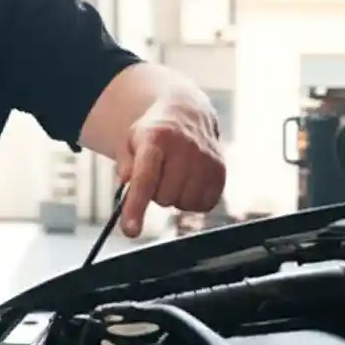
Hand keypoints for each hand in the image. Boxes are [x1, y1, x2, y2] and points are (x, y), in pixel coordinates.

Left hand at [116, 93, 225, 237]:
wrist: (187, 114)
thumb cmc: (153, 133)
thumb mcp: (129, 141)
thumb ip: (124, 164)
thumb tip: (127, 185)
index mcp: (156, 139)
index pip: (145, 178)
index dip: (137, 206)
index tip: (130, 231)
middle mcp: (185, 148)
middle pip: (164, 197)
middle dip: (155, 192)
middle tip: (157, 174)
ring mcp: (206, 159)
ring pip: (184, 204)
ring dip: (174, 197)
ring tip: (173, 176)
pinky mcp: (220, 171)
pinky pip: (204, 205)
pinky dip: (192, 200)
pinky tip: (188, 182)